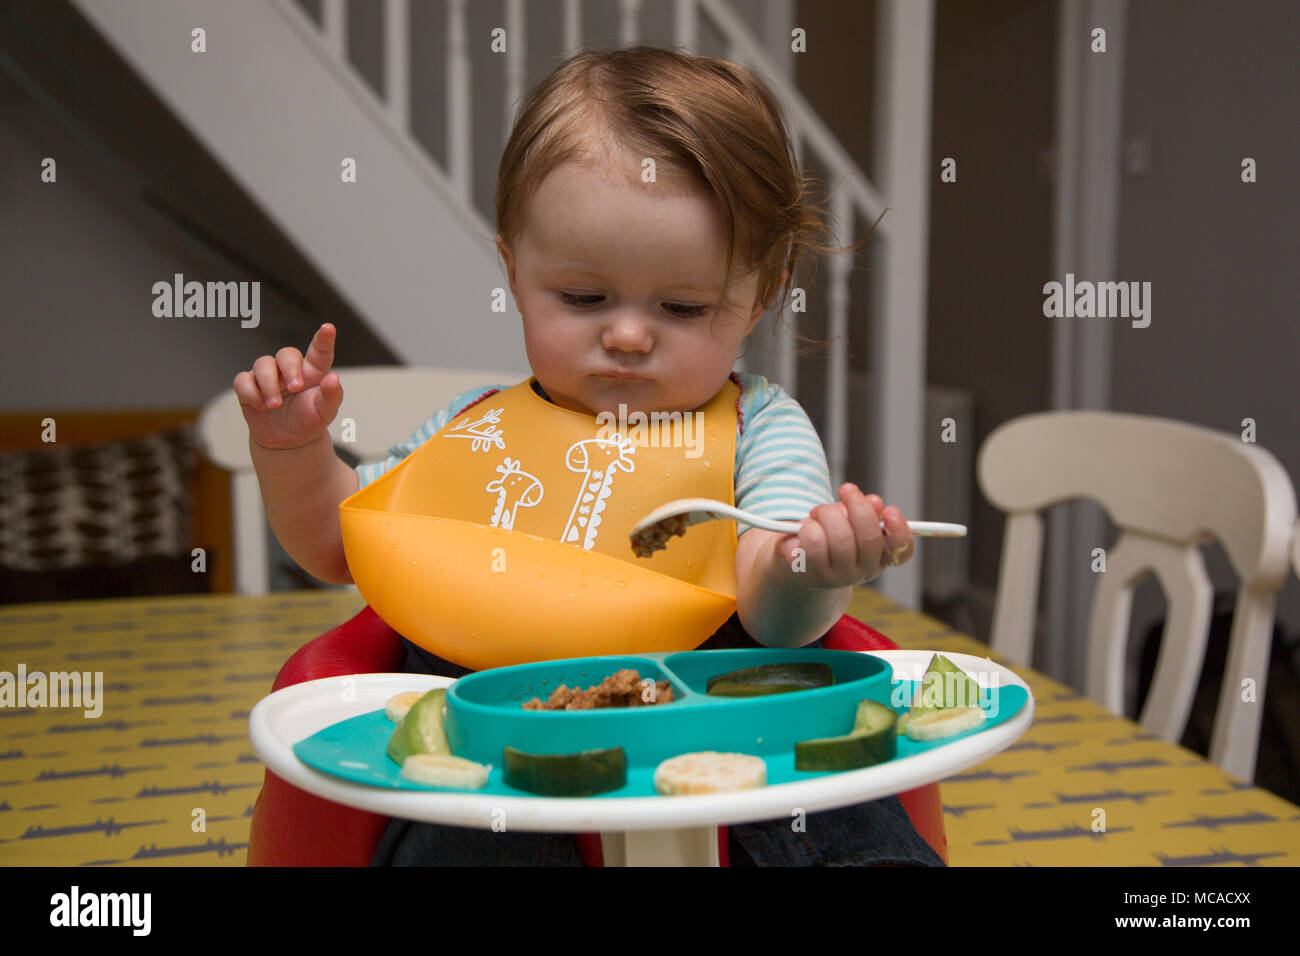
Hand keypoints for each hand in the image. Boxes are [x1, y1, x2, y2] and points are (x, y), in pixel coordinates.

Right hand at [233, 324, 343, 450]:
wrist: (287, 441)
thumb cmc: (308, 420)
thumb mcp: (325, 412)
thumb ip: (331, 396)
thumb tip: (333, 378)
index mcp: (313, 371)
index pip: (319, 351)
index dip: (323, 339)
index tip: (328, 328)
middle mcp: (290, 369)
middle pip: (286, 354)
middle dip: (290, 369)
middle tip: (296, 388)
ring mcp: (268, 376)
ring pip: (263, 364)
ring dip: (269, 384)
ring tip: (274, 405)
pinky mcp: (249, 386)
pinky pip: (243, 380)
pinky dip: (250, 393)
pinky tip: (260, 407)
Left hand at [774, 483, 914, 588]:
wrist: (800, 563)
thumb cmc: (829, 535)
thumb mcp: (849, 520)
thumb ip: (864, 510)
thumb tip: (874, 502)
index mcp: (879, 557)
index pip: (901, 551)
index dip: (899, 531)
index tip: (890, 510)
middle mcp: (862, 571)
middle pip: (869, 538)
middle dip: (857, 506)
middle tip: (846, 489)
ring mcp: (838, 577)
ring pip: (840, 537)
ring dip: (827, 512)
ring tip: (817, 512)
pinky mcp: (812, 576)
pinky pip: (814, 542)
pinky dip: (808, 526)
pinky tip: (805, 528)